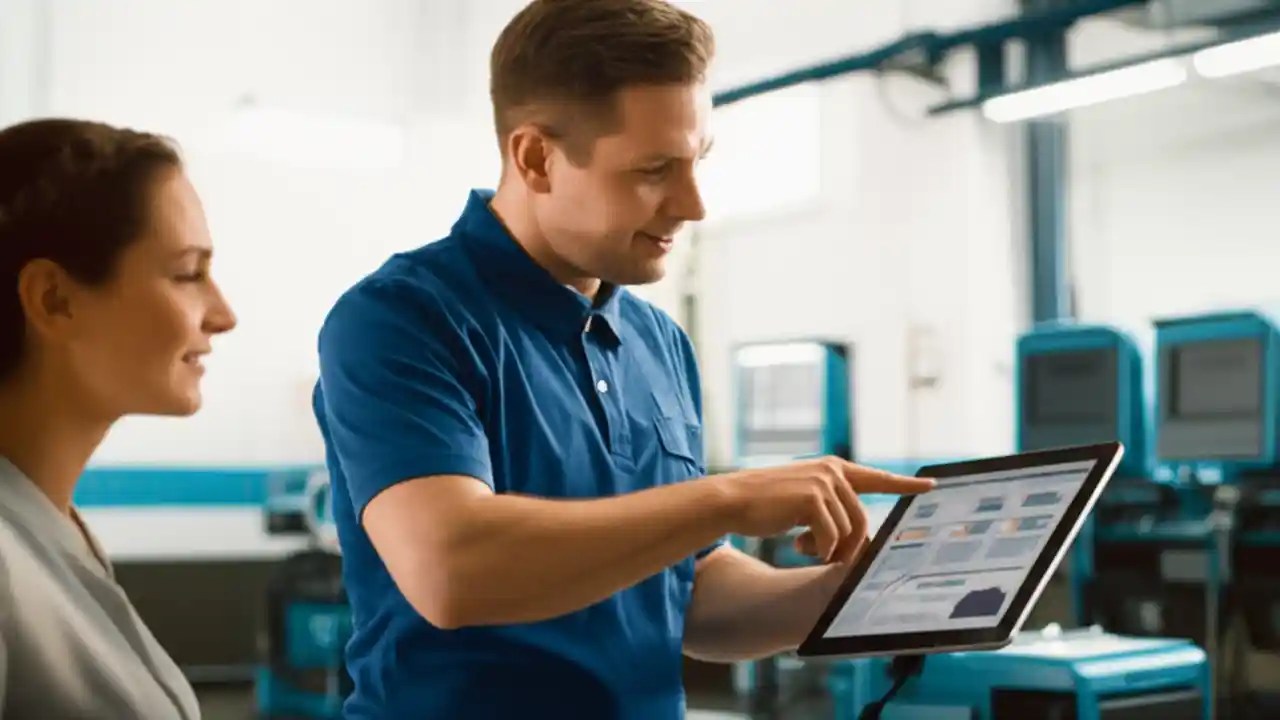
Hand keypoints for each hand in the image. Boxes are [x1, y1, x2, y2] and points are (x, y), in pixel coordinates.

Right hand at [714, 457, 934, 563]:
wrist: (732, 499)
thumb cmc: (765, 505)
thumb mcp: (802, 502)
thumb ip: (828, 510)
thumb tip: (850, 543)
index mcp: (832, 468)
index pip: (876, 477)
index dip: (903, 484)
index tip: (929, 485)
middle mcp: (832, 471)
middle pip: (861, 520)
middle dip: (848, 546)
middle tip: (825, 558)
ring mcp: (824, 482)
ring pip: (847, 531)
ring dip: (829, 548)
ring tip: (803, 548)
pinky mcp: (813, 498)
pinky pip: (830, 537)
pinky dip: (818, 549)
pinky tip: (797, 546)